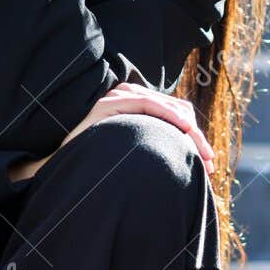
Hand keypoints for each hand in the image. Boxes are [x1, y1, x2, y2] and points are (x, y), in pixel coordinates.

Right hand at [11, 82, 215, 181]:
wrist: (60, 171)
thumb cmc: (97, 167)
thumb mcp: (132, 156)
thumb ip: (152, 149)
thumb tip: (189, 162)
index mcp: (136, 108)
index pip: (176, 113)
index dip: (196, 135)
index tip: (209, 163)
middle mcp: (127, 98)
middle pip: (176, 110)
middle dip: (196, 137)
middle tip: (209, 163)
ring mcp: (116, 99)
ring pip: (165, 107)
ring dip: (188, 130)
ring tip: (201, 154)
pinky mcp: (107, 105)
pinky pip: (145, 104)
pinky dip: (167, 115)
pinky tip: (182, 131)